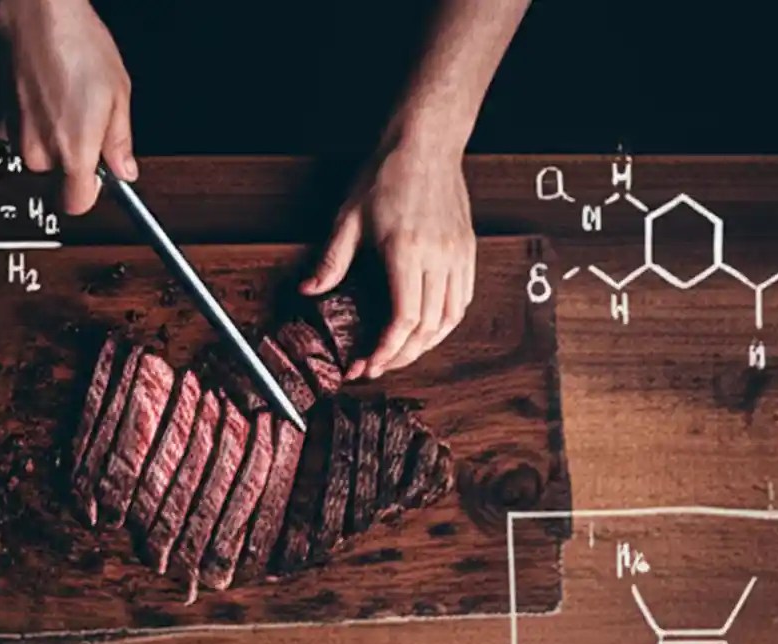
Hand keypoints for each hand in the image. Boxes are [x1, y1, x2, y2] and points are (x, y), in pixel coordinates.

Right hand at [0, 0, 136, 215]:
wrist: (34, 16)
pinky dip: (33, 121)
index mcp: (74, 151)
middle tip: (89, 122)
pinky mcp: (1, 118)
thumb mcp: (118, 95)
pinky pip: (21, 134)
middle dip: (73, 156)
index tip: (100, 179)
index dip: (91, 192)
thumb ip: (120, 142)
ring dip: (53, 137)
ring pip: (39, 155)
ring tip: (67, 101)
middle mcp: (40, 151)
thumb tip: (124, 169)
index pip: (77, 204)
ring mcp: (16, 135)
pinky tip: (46, 95)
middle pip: (58, 176)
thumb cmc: (75, 45)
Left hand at [300, 140, 475, 378]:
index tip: (367, 364)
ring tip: (400, 354)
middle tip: (376, 367)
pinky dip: (445, 323)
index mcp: (407, 251)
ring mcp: (458, 255)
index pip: (404, 319)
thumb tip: (309, 292)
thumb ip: (331, 260)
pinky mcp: (468, 250)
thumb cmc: (386, 175)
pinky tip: (426, 329)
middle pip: (428, 327)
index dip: (386, 350)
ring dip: (425, 344)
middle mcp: (439, 257)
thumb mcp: (349, 217)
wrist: (426, 143)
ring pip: (450, 319)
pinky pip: (463, 300)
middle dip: (402, 356)